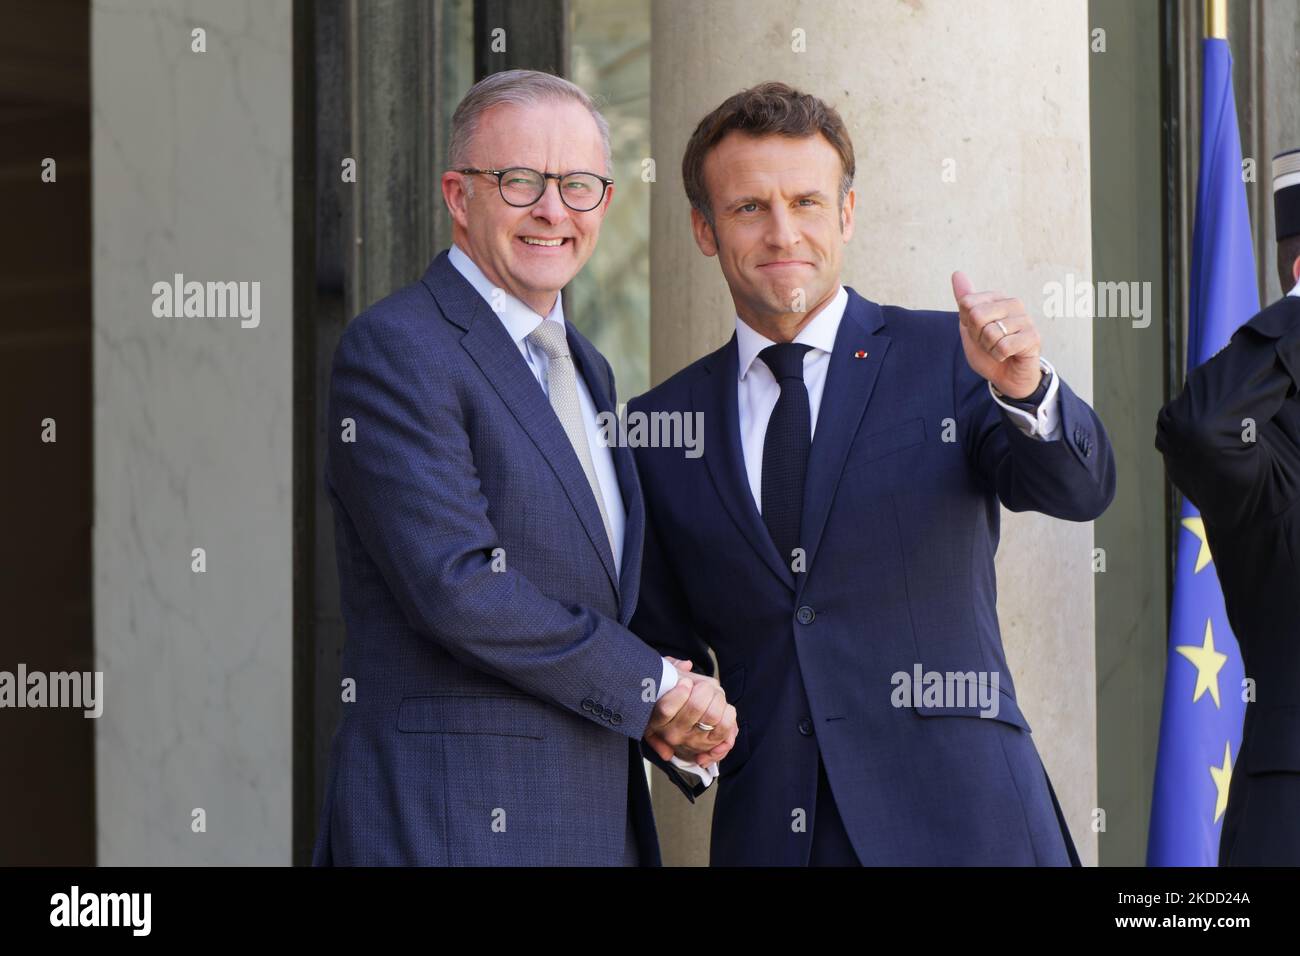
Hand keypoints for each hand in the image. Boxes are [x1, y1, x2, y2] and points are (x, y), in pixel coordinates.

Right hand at [643, 658, 737, 766]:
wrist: (684, 727)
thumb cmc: (675, 698)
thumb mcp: (666, 682)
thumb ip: (672, 668)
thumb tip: (686, 665)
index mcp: (656, 720)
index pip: (666, 708)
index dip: (679, 692)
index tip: (686, 682)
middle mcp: (673, 734)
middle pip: (695, 706)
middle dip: (704, 688)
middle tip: (702, 686)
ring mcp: (693, 741)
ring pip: (713, 715)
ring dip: (717, 698)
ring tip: (713, 695)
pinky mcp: (712, 744)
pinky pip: (726, 726)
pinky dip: (728, 712)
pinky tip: (722, 707)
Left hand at [951, 271, 1042, 399]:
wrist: (1006, 377)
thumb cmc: (988, 351)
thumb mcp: (969, 326)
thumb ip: (964, 300)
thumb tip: (957, 273)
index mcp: (997, 298)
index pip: (966, 304)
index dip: (967, 324)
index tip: (978, 332)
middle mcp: (1013, 303)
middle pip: (977, 316)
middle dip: (978, 337)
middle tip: (989, 343)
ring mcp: (1025, 319)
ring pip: (990, 333)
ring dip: (989, 348)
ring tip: (999, 349)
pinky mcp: (1033, 336)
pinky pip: (1003, 346)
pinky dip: (999, 356)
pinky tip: (1008, 355)